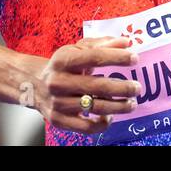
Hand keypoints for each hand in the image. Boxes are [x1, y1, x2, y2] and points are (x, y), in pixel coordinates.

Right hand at [23, 35, 141, 134]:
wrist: (34, 84)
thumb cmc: (63, 66)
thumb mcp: (77, 50)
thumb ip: (102, 44)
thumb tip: (126, 42)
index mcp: (63, 60)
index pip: (94, 57)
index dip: (117, 57)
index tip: (135, 59)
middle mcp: (58, 82)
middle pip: (97, 86)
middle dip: (122, 88)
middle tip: (137, 88)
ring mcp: (58, 103)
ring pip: (95, 107)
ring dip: (118, 107)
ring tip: (131, 103)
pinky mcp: (59, 120)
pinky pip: (86, 127)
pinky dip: (102, 123)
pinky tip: (111, 116)